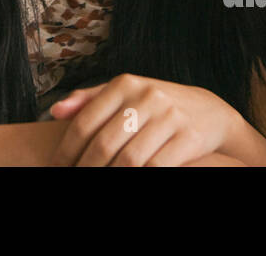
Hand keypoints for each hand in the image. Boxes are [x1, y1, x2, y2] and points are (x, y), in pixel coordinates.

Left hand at [46, 73, 239, 165]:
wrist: (209, 111)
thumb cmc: (156, 106)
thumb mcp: (125, 94)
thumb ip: (89, 100)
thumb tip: (55, 111)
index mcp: (125, 84)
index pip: (86, 121)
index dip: (67, 150)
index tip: (57, 167)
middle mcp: (147, 96)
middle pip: (105, 143)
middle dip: (86, 168)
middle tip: (76, 179)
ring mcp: (170, 116)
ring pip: (129, 159)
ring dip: (110, 176)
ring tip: (99, 182)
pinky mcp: (189, 137)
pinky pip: (156, 167)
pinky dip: (139, 178)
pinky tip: (127, 181)